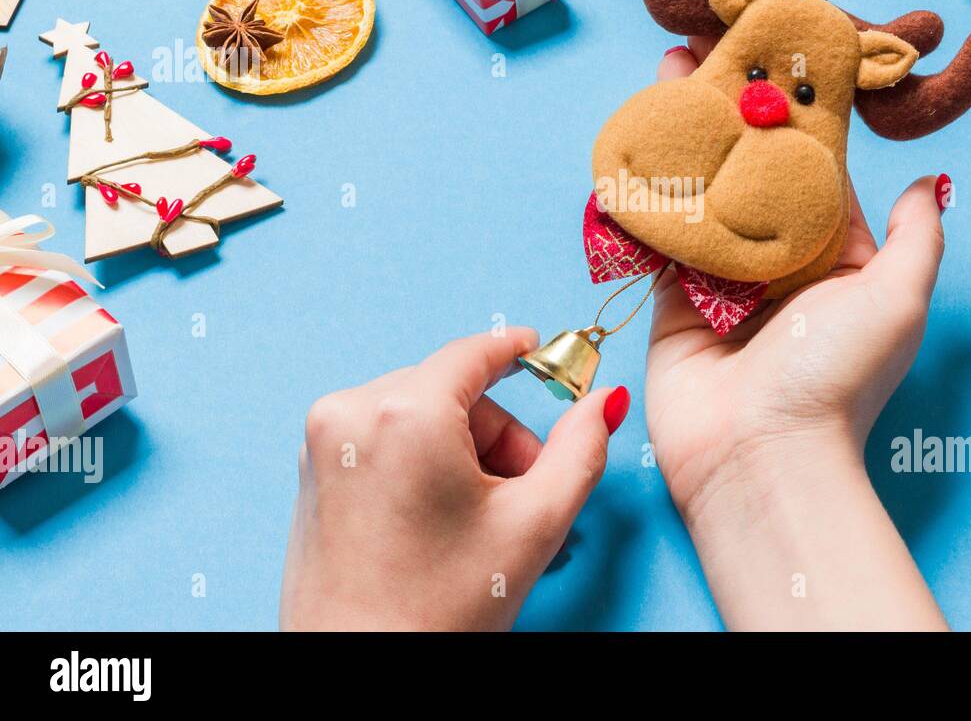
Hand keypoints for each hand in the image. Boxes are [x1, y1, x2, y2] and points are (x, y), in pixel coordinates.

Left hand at [280, 327, 628, 630]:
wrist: (355, 673)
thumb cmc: (435, 611)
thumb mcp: (534, 523)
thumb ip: (582, 449)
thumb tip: (605, 403)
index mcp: (405, 413)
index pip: (473, 354)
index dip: (516, 350)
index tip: (540, 349)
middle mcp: (352, 413)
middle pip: (452, 393)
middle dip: (497, 438)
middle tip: (522, 498)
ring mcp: (324, 442)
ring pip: (419, 416)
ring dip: (463, 454)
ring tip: (480, 522)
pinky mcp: (313, 471)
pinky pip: (385, 439)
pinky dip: (424, 463)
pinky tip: (443, 520)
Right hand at [645, 40, 949, 629]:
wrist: (759, 457)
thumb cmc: (837, 379)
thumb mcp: (899, 299)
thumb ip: (914, 237)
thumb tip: (932, 182)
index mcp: (838, 254)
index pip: (820, 165)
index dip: (800, 110)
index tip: (781, 55)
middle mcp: (781, 260)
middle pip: (755, 168)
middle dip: (734, 111)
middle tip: (712, 48)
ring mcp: (724, 276)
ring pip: (704, 190)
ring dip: (687, 136)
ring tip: (666, 75)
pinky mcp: (674, 297)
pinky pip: (661, 232)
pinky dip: (648, 190)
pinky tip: (635, 141)